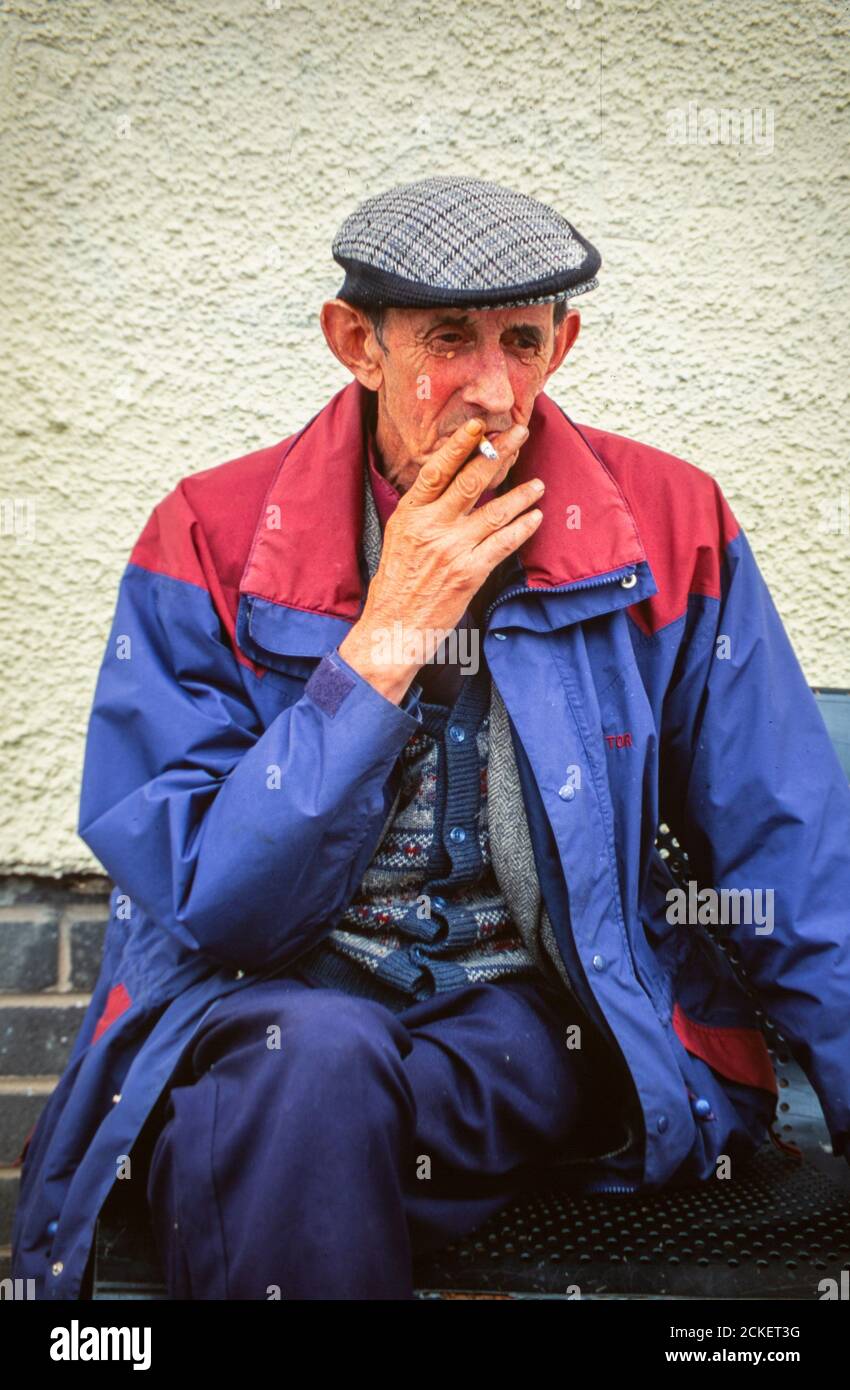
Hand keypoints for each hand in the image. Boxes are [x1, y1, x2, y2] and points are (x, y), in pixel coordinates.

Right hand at [338, 417, 543, 702]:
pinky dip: (522, 528)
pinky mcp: (470, 573)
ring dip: (521, 494)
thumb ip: (421, 512)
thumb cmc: (395, 585)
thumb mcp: (397, 538)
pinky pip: (503, 543)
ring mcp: (452, 549)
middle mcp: (431, 527)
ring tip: (537, 484)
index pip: (437, 470)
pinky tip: (535, 518)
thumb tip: (447, 486)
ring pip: (495, 511)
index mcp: (410, 514)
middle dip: (500, 453)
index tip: (479, 425)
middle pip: (472, 481)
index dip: (460, 445)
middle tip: (521, 434)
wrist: (393, 629)